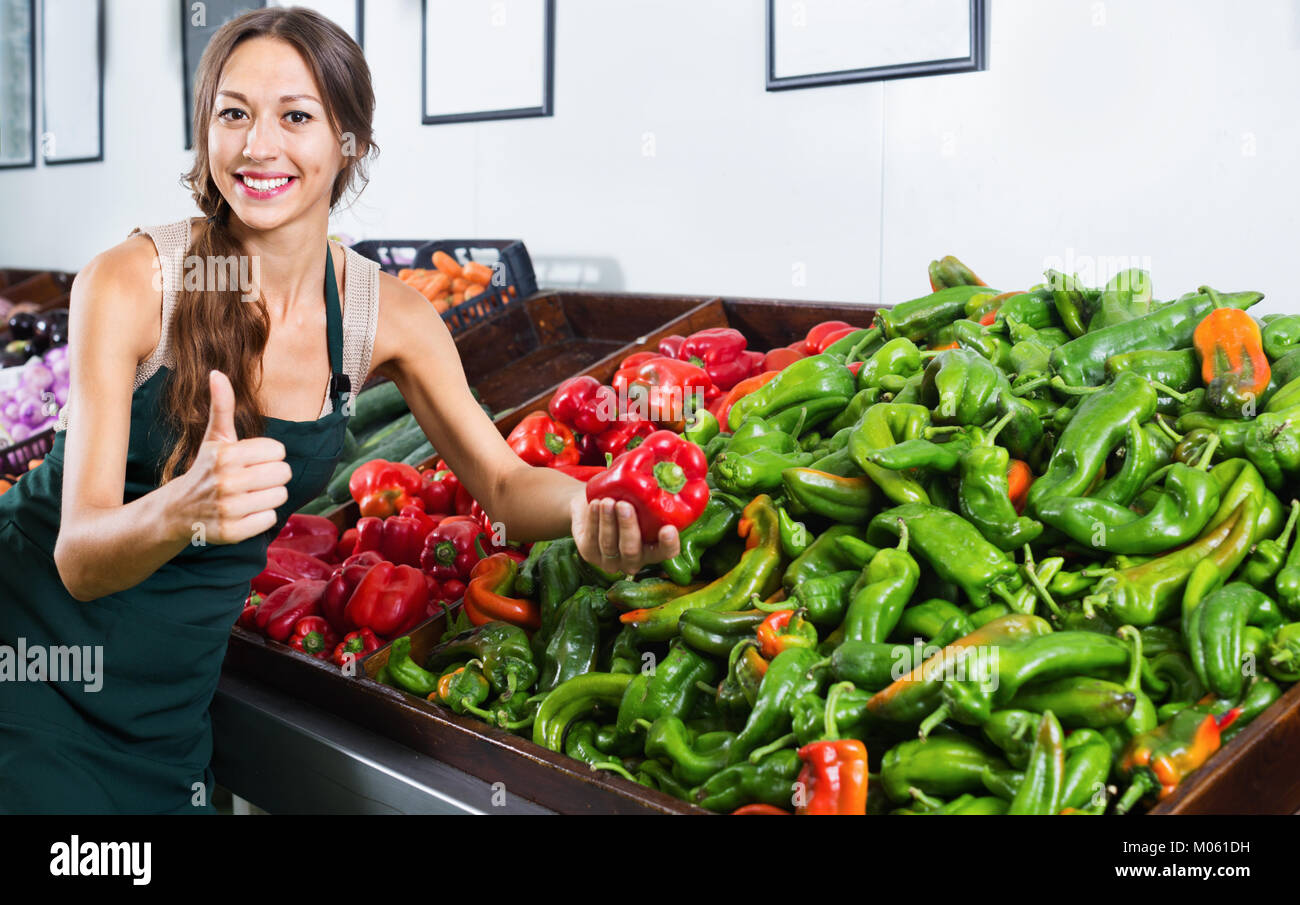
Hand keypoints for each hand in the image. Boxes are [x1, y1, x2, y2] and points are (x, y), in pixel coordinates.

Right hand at [178, 370, 292, 543]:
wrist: (178, 510)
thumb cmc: (206, 469)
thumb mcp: (214, 438)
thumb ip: (221, 406)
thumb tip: (216, 373)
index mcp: (226, 455)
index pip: (279, 451)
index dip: (269, 456)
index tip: (250, 461)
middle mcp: (226, 481)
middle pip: (283, 474)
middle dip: (272, 476)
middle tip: (252, 480)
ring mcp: (228, 508)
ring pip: (280, 497)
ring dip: (268, 497)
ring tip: (247, 496)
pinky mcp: (232, 532)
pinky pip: (270, 519)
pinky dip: (261, 517)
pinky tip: (243, 513)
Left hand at [571, 493, 680, 576]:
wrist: (593, 502)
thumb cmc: (623, 498)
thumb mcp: (638, 497)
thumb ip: (650, 493)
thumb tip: (667, 469)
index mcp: (653, 548)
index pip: (666, 552)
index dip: (668, 544)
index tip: (668, 529)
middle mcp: (633, 560)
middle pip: (632, 551)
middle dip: (628, 527)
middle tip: (624, 504)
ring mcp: (610, 561)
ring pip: (609, 545)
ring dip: (608, 521)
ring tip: (607, 501)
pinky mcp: (589, 554)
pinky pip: (592, 539)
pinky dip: (594, 520)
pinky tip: (595, 504)